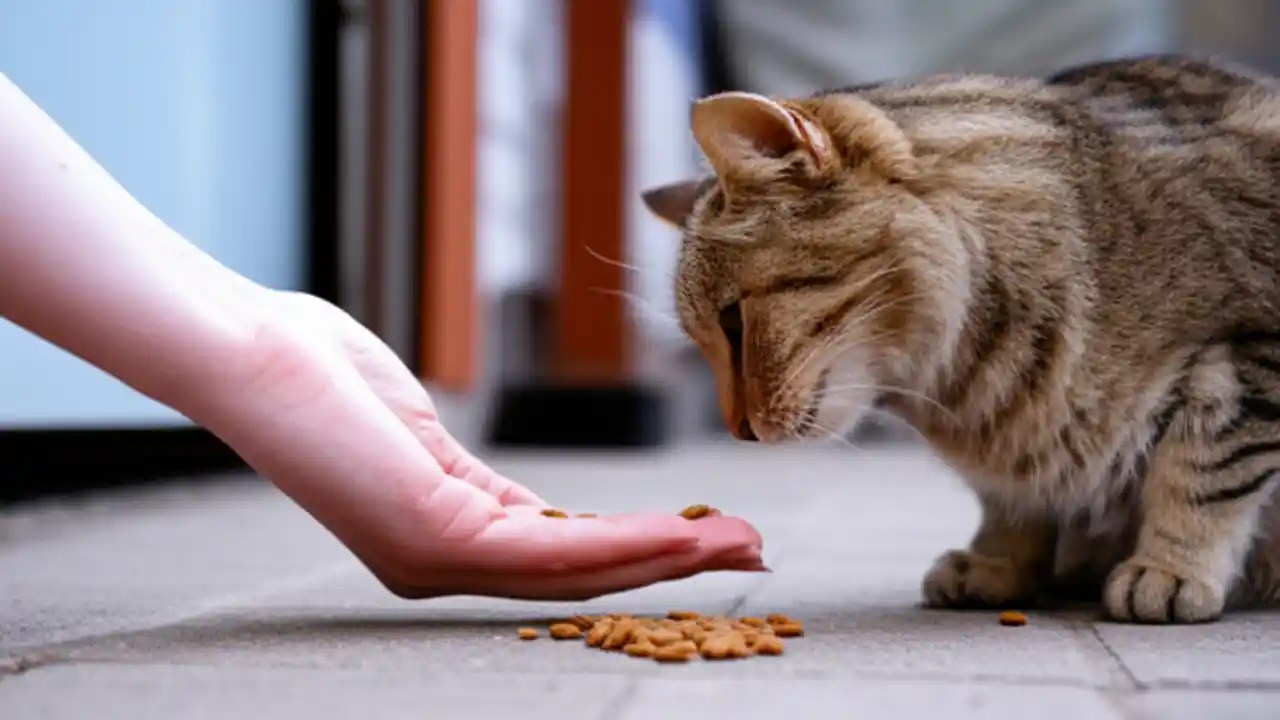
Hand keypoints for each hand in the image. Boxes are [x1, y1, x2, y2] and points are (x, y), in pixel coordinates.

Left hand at [199, 291, 764, 599]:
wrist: (252, 358)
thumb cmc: (326, 383)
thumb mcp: (428, 443)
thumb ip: (483, 485)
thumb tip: (536, 507)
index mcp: (446, 544)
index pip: (561, 561)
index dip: (640, 558)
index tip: (706, 540)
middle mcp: (443, 567)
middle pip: (581, 578)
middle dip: (672, 568)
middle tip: (749, 554)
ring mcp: (436, 558)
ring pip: (574, 571)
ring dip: (664, 560)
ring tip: (734, 546)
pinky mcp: (433, 533)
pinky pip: (544, 546)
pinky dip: (617, 543)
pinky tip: (671, 533)